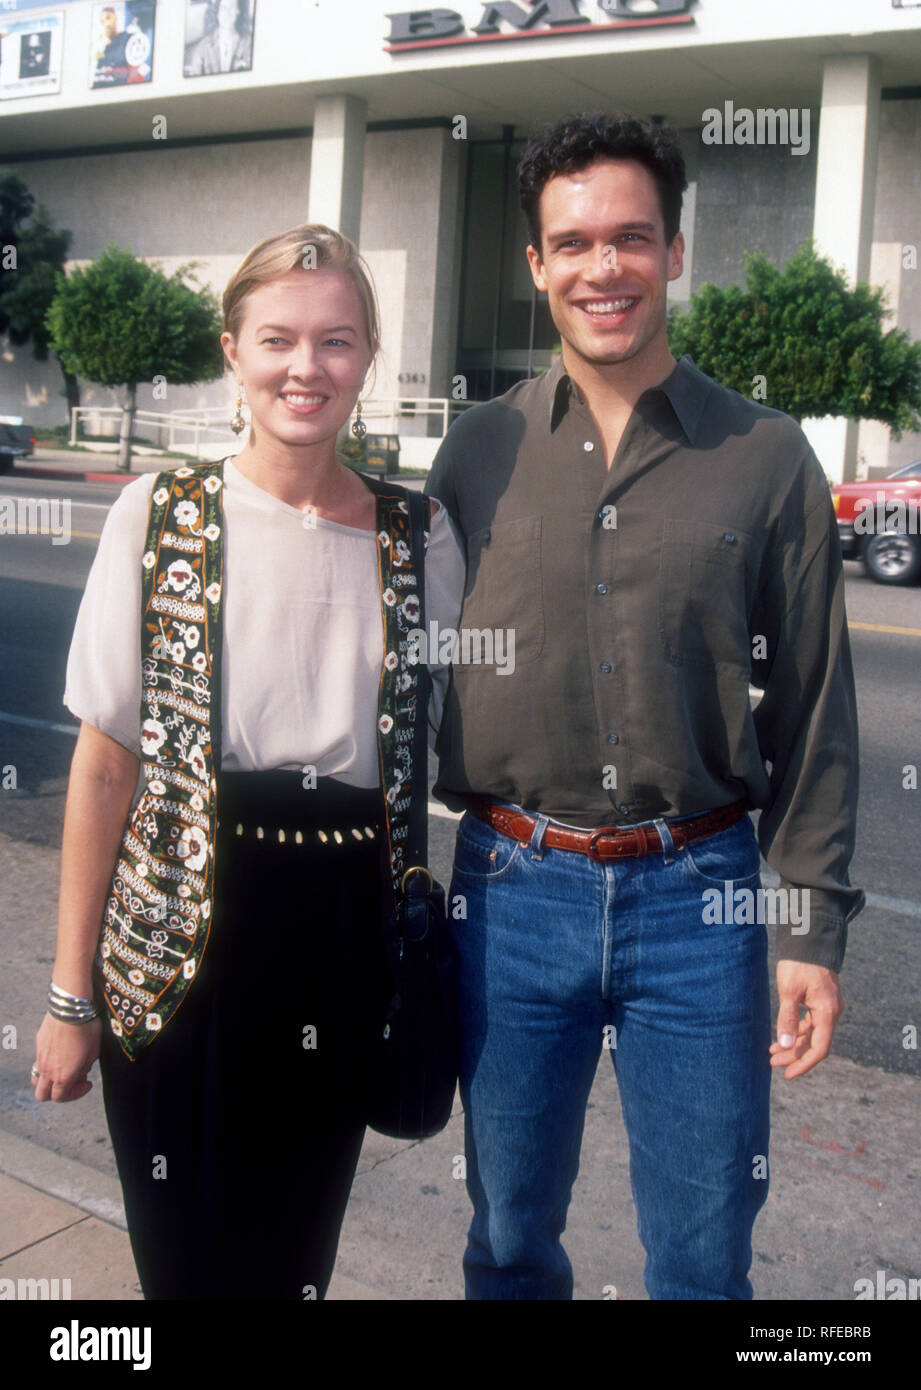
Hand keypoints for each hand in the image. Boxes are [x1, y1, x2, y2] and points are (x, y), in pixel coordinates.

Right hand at [32, 1013, 101, 1101]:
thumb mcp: (93, 1053)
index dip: (76, 1094)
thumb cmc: (86, 1030)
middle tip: (73, 1080)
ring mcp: (40, 1057)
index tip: (87, 1082)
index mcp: (63, 1076)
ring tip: (63, 1069)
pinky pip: (39, 1060)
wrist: (71, 1008)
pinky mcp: (38, 1044)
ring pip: (36, 1079)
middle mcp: (48, 1070)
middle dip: (57, 1093)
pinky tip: (62, 1051)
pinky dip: (48, 1063)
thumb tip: (79, 1073)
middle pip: (42, 1094)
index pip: (60, 1097)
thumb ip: (84, 1068)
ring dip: (48, 1080)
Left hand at [770, 961, 842, 1078]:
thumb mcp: (789, 991)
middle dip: (793, 1055)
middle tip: (772, 1062)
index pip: (819, 1049)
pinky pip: (810, 1022)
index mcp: (828, 1012)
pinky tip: (781, 1035)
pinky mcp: (820, 1000)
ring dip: (793, 1043)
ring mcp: (827, 1006)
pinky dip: (796, 1030)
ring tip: (772, 1051)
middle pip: (814, 1043)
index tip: (787, 1074)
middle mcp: (832, 1012)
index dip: (803, 1063)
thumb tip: (784, 1044)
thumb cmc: (798, 963)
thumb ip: (787, 1018)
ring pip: (811, 1033)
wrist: (809, 939)